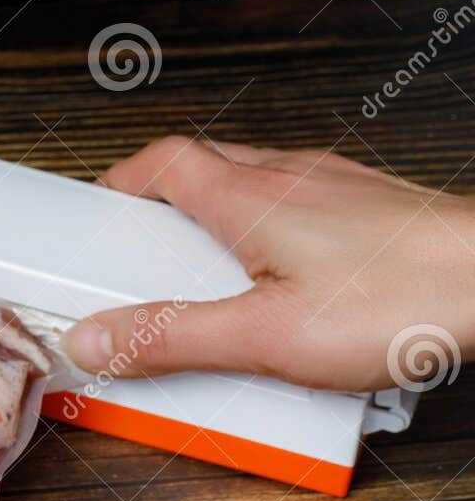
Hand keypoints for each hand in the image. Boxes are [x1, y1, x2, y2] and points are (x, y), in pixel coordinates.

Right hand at [62, 136, 474, 390]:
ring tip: (218, 291)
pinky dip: (278, 244)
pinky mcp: (375, 214)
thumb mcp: (263, 337)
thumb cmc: (405, 299)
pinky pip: (306, 214)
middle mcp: (293, 180)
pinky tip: (289, 295)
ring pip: (258, 190)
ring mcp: (339, 191)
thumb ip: (172, 338)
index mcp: (249, 201)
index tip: (102, 211)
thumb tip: (96, 337)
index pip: (164, 162)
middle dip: (167, 210)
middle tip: (149, 259)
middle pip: (207, 170)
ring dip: (224, 228)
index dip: (123, 183)